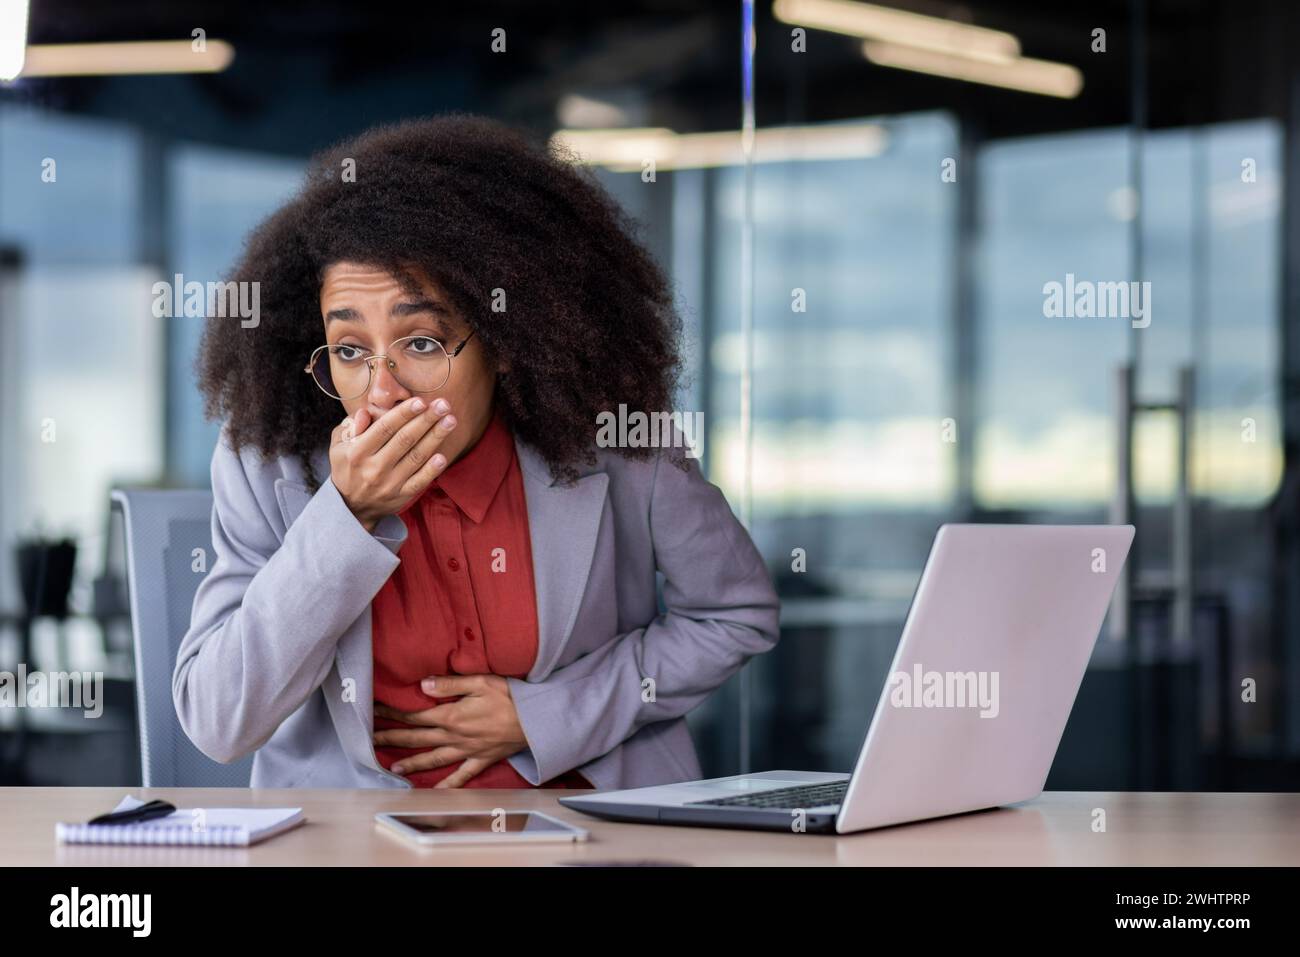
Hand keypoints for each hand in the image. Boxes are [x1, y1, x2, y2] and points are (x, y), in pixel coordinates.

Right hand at [329, 397, 457, 530]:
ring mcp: (389, 483)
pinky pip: (419, 482)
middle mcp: (374, 467)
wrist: (349, 506)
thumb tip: (365, 412)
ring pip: (416, 457)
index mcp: (358, 452)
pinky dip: (431, 470)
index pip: (385, 428)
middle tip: (444, 404)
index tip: (421, 401)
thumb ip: (350, 426)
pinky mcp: (401, 495)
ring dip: (435, 438)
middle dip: (426, 420)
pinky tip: (443, 456)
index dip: (404, 413)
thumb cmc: (347, 467)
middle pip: (405, 439)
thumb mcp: (338, 445)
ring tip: (450, 421)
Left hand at [373, 675, 527, 786]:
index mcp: (452, 716)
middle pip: (417, 738)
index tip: (375, 711)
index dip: (393, 713)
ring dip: (412, 762)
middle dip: (392, 738)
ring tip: (393, 767)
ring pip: (433, 758)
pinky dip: (448, 784)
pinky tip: (436, 791)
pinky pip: (461, 775)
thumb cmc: (510, 696)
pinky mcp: (481, 759)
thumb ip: (450, 684)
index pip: (415, 715)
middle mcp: (455, 736)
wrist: (536, 720)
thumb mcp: (480, 681)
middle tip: (370, 741)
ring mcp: (467, 750)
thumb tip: (422, 685)